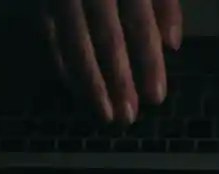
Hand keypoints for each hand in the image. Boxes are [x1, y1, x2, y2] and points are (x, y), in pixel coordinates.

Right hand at [42, 0, 182, 122]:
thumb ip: (163, 2)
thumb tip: (173, 45)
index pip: (139, 22)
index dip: (148, 61)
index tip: (156, 98)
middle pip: (105, 36)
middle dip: (117, 80)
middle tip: (128, 118)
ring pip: (72, 39)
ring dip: (88, 82)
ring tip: (105, 115)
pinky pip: (46, 32)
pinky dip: (61, 62)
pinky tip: (75, 89)